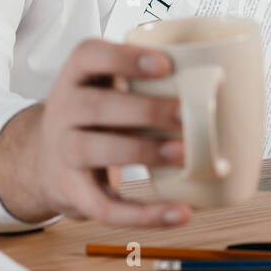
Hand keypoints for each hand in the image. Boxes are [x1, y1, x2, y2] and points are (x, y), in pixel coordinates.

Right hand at [0, 38, 190, 225]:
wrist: (46, 163)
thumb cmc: (96, 117)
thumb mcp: (107, 87)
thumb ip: (145, 80)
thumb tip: (224, 85)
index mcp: (76, 76)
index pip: (89, 55)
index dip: (125, 58)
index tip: (166, 64)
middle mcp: (63, 110)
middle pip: (94, 105)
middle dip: (144, 109)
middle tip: (185, 114)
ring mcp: (62, 152)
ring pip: (91, 149)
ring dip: (141, 152)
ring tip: (183, 155)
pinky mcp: (72, 192)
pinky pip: (104, 206)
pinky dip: (143, 214)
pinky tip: (178, 212)